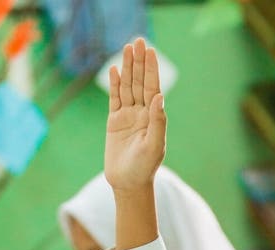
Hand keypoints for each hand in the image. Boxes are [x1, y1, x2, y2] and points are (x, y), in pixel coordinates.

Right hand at [104, 37, 165, 192]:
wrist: (128, 184)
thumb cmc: (144, 168)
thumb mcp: (154, 146)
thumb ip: (157, 122)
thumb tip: (159, 97)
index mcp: (154, 118)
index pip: (152, 88)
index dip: (151, 70)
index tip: (150, 51)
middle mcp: (142, 114)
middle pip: (140, 83)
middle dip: (140, 62)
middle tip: (138, 41)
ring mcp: (128, 116)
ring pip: (127, 87)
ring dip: (128, 68)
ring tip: (128, 48)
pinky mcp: (114, 122)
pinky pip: (115, 99)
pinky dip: (115, 84)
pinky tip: (116, 70)